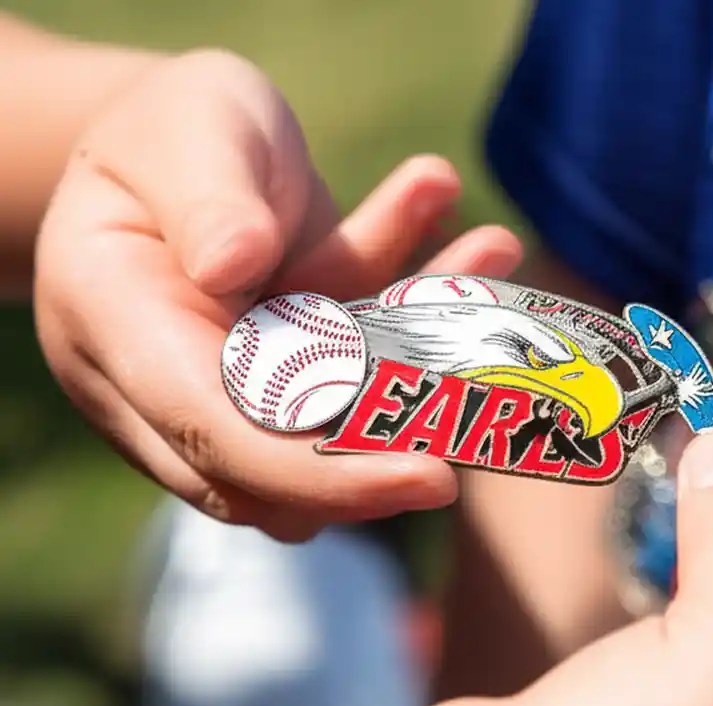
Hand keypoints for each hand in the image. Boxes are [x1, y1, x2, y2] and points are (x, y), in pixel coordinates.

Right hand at [34, 48, 521, 541]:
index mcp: (117, 328)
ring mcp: (241, 386)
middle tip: (496, 400)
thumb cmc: (171, 124)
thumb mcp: (190, 129)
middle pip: (284, 465)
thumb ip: (207, 197)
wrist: (179, 133)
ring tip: (494, 247)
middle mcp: (170, 382)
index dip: (321, 472)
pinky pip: (373, 365)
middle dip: (393, 441)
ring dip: (430, 354)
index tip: (429, 475)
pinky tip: (482, 243)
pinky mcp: (302, 372)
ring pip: (345, 414)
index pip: (214, 434)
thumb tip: (236, 266)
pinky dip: (426, 311)